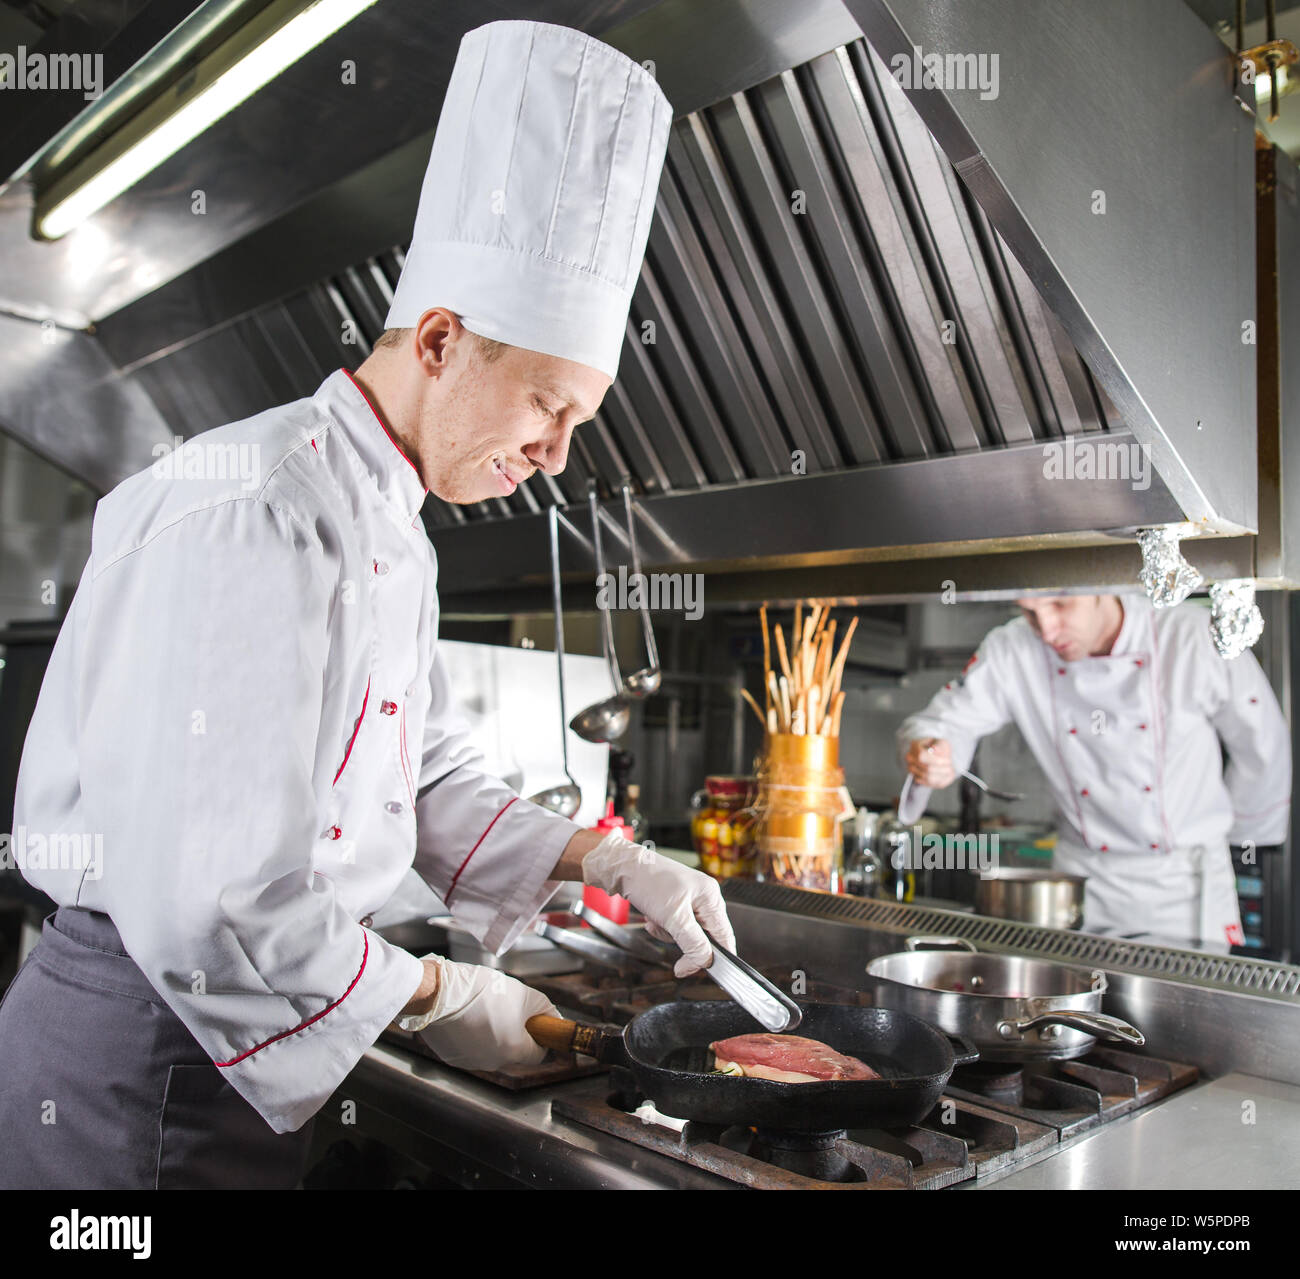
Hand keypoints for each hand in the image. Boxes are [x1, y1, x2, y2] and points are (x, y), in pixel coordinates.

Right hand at [413, 956, 558, 1071]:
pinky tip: (465, 1017)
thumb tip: (553, 1018)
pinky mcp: (452, 1057)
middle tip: (506, 1010)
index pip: (538, 1054)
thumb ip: (543, 1008)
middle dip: (514, 1033)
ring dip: (492, 1034)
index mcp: (514, 1050)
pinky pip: (469, 1049)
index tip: (535, 1024)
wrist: (439, 994)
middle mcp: (494, 1063)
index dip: (540, 1037)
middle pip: (514, 1052)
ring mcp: (471, 1063)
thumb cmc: (482, 992)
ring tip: (482, 1009)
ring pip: (491, 1050)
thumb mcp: (523, 993)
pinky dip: (471, 1036)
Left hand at [582, 833, 734, 977]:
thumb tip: (702, 964)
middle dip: (682, 940)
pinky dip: (661, 926)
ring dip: (668, 932)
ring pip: (686, 934)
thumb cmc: (649, 883)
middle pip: (704, 938)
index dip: (715, 957)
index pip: (725, 937)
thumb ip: (694, 944)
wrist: (622, 868)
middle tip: (667, 929)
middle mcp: (704, 898)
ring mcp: (690, 900)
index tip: (697, 969)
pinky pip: (674, 926)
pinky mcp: (675, 902)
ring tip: (657, 918)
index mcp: (711, 898)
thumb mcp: (674, 918)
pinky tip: (652, 916)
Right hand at [905, 737, 955, 787]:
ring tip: (949, 771)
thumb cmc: (940, 748)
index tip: (949, 760)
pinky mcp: (916, 778)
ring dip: (941, 776)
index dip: (936, 760)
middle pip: (927, 768)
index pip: (922, 756)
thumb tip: (935, 749)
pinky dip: (939, 781)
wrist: (937, 756)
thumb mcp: (942, 743)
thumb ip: (939, 746)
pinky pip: (928, 783)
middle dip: (942, 769)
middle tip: (951, 767)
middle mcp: (910, 758)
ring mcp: (912, 769)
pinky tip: (944, 775)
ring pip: (928, 777)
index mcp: (915, 746)